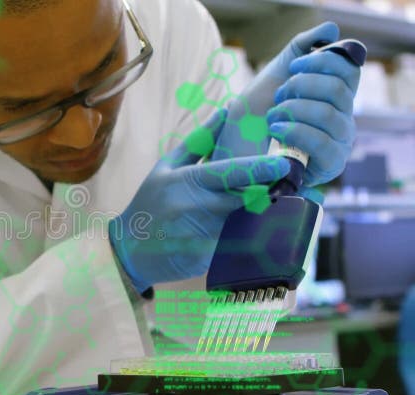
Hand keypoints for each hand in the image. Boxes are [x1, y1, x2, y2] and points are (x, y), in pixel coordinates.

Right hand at [109, 133, 290, 292]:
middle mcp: (195, 207)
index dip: (260, 169)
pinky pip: (238, 245)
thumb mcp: (167, 167)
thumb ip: (200, 140)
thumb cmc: (150, 203)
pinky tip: (261, 235)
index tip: (283, 164)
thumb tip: (227, 109)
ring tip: (280, 211)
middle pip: (245, 199)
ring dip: (265, 217)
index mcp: (187, 181)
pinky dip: (252, 238)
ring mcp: (202, 234)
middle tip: (292, 188)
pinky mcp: (209, 257)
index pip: (230, 172)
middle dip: (270, 194)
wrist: (129, 250)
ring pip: (246, 223)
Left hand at [212, 22, 360, 187]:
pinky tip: (277, 130)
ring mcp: (338, 143)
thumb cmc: (251, 119)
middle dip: (302, 87)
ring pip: (332, 114)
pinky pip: (326, 144)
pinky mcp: (328, 166)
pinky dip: (298, 131)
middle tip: (278, 97)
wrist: (229, 155)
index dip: (323, 62)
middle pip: (341, 90)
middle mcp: (341, 119)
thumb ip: (300, 49)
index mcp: (333, 97)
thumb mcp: (273, 76)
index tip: (293, 67)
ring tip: (273, 117)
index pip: (349, 71)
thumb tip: (330, 30)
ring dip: (294, 110)